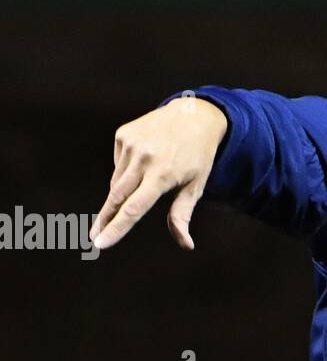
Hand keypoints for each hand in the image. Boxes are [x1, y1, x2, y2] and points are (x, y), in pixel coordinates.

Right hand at [90, 96, 227, 250]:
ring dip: (124, 192)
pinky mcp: (123, 135)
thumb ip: (183, 215)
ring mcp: (131, 144)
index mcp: (163, 174)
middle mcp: (144, 158)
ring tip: (147, 181)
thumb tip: (186, 245)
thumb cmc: (198, 157)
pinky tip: (145, 160)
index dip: (116, 228)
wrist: (194, 115)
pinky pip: (118, 165)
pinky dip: (127, 171)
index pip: (134, 208)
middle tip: (95, 237)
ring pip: (117, 182)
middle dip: (105, 219)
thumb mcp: (196, 186)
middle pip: (117, 198)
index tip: (100, 243)